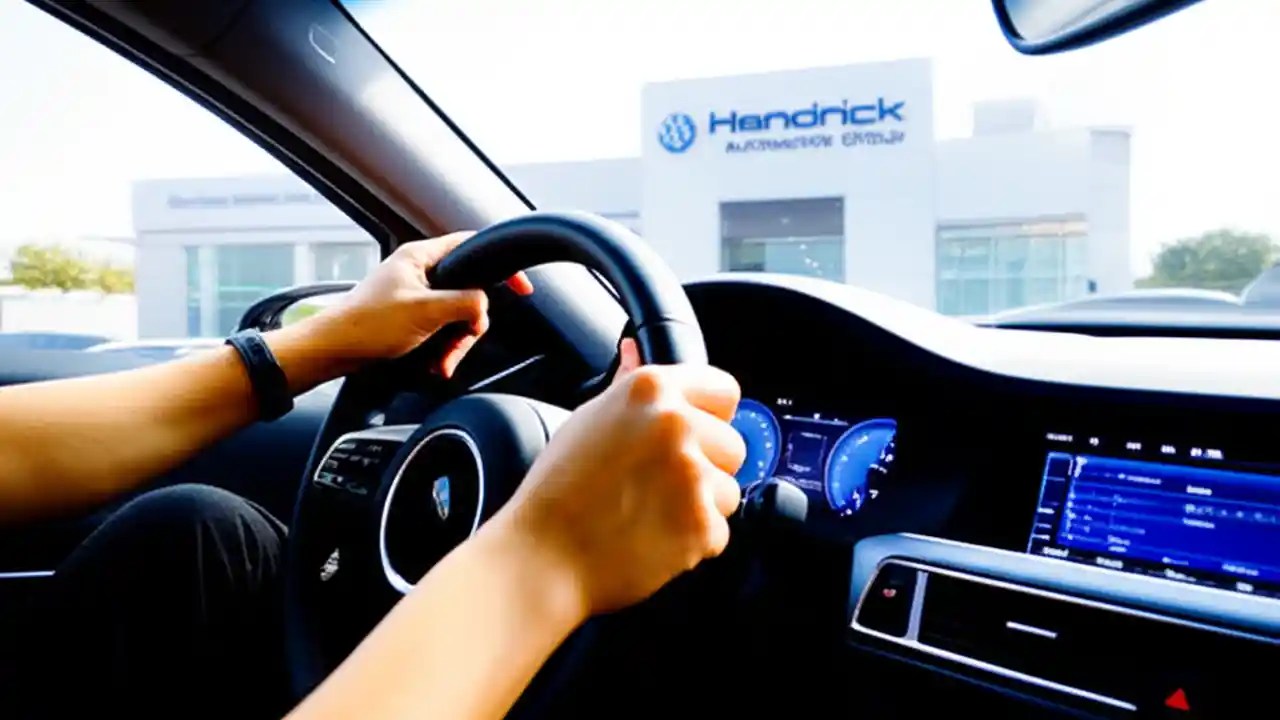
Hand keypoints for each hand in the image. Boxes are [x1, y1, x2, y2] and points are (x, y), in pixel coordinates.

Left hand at [303, 233, 532, 376]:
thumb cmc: (367, 325)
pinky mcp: (412, 316)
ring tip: (442, 360)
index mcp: (422, 256)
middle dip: (470, 324)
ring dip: (455, 343)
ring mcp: (416, 294)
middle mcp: (421, 271)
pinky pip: (442, 329)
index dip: (501, 265)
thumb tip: (485, 307)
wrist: (334, 350)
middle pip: (470, 291)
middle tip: (461, 342)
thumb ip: (465, 303)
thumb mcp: (426, 311)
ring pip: (457, 315)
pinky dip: (443, 349)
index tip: (521, 287)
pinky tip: (435, 363)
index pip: (473, 246)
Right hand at [489, 342, 745, 616]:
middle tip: (658, 484)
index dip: (710, 417)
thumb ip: (626, 385)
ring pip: (729, 491)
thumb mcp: (588, 419)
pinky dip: (692, 542)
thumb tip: (635, 348)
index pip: (725, 391)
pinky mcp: (700, 525)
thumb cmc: (558, 490)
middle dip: (707, 467)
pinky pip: (719, 532)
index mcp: (651, 390)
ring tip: (649, 513)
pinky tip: (652, 537)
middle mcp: (676, 425)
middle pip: (733, 445)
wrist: (541, 555)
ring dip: (700, 507)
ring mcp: (692, 475)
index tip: (692, 436)